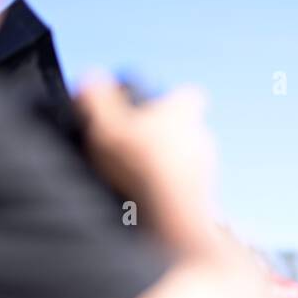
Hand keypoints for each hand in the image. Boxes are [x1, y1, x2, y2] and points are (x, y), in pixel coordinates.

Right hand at [74, 74, 217, 253]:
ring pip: (188, 162)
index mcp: (183, 113)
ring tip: (139, 181)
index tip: (155, 109)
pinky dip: (171, 195)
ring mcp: (207, 172)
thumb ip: (96, 98)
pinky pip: (186, 192)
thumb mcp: (106, 126)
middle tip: (137, 148)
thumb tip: (91, 77)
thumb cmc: (139, 167)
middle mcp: (202, 139)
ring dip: (169, 168)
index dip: (173, 100)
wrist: (172, 220)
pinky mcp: (203, 201)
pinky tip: (148, 205)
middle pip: (188, 129)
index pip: (189, 95)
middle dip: (167, 137)